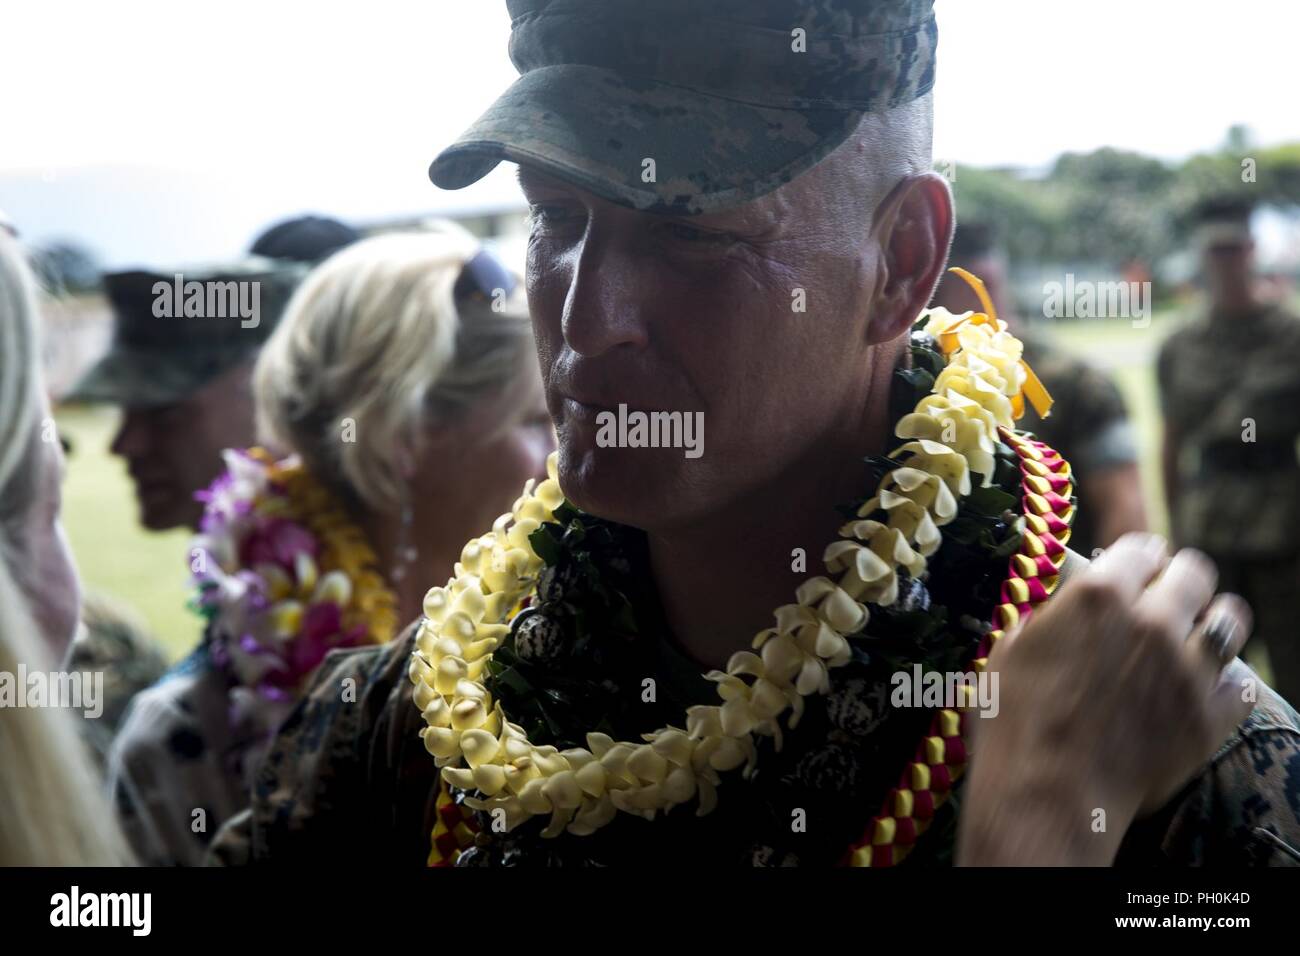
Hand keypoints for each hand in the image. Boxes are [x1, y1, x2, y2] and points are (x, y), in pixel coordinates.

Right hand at [957, 533, 1252, 864]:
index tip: (1136, 566)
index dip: (1138, 557)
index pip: (1141, 547)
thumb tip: (1053, 611)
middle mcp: (1152, 622)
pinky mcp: (1209, 717)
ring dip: (1213, 622)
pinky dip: (1226, 683)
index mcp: (1098, 596)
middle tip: (1169, 596)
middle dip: (1182, 580)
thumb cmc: (1013, 722)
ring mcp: (1188, 670)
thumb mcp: (1010, 652)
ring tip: (1199, 633)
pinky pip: (1240, 684)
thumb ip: (1044, 620)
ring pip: (1231, 621)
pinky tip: (1206, 687)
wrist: (1047, 794)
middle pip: (1196, 573)